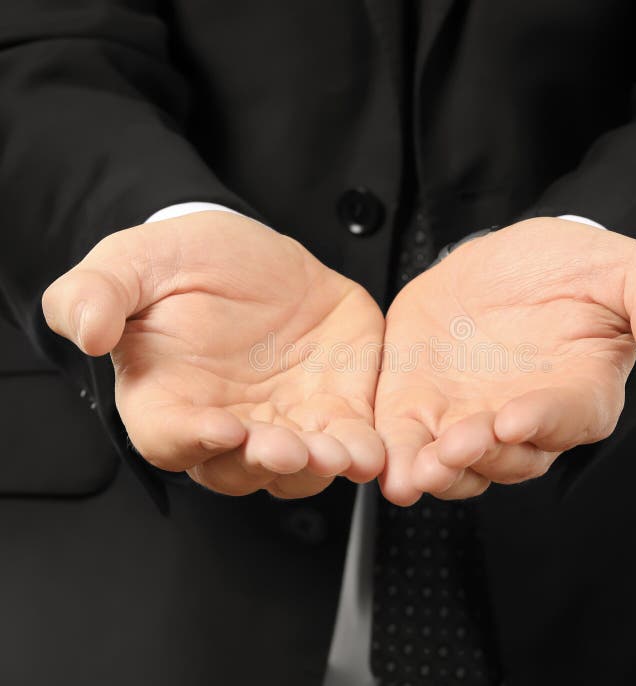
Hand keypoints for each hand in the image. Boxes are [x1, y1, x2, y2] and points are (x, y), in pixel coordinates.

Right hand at [42, 211, 384, 497]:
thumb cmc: (186, 263)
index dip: (194, 439)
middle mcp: (228, 423)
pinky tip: (376, 448)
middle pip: (243, 468)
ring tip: (340, 453)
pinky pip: (351, 438)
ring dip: (321, 466)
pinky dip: (364, 449)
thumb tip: (86, 332)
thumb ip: (98, 293)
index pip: (172, 437)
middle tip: (288, 448)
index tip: (220, 427)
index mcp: (169, 400)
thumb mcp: (134, 263)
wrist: (253, 252)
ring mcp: (286, 419)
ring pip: (301, 467)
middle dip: (268, 462)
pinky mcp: (335, 404)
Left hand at [375, 217, 635, 504]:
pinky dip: (396, 455)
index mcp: (580, 391)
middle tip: (456, 447)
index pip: (571, 418)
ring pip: (458, 463)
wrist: (505, 262)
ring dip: (437, 472)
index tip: (515, 419)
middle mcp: (525, 418)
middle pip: (510, 456)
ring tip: (416, 471)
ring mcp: (469, 418)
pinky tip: (382, 463)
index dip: (545, 421)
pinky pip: (408, 440)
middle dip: (483, 455)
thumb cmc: (573, 270)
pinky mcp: (421, 407)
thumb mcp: (624, 266)